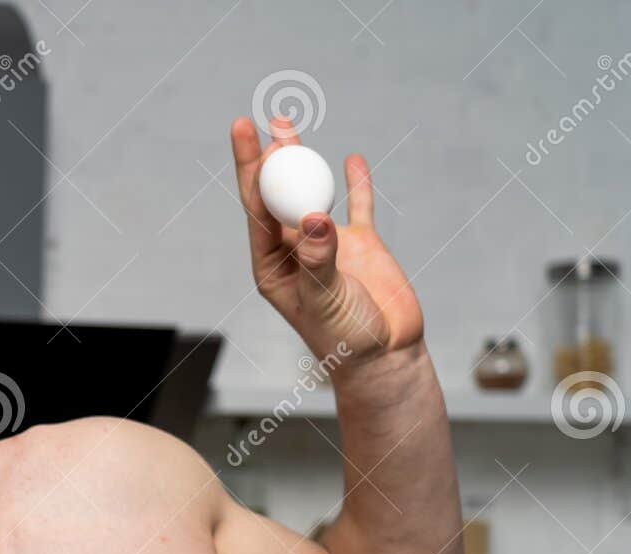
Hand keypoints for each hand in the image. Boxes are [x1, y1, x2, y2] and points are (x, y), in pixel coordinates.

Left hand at [230, 115, 423, 364]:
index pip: (256, 207)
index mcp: (272, 265)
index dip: (250, 167)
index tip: (244, 129)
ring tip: (287, 125)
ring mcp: (327, 244)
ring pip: (310, 194)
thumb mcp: (326, 299)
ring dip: (301, 162)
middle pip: (277, 195)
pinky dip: (357, 185)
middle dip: (269, 158)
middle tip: (264, 121)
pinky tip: (352, 161)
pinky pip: (358, 207)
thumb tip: (314, 218)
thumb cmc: (345, 337)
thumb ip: (319, 258)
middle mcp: (295, 250)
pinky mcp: (361, 246)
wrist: (385, 356)